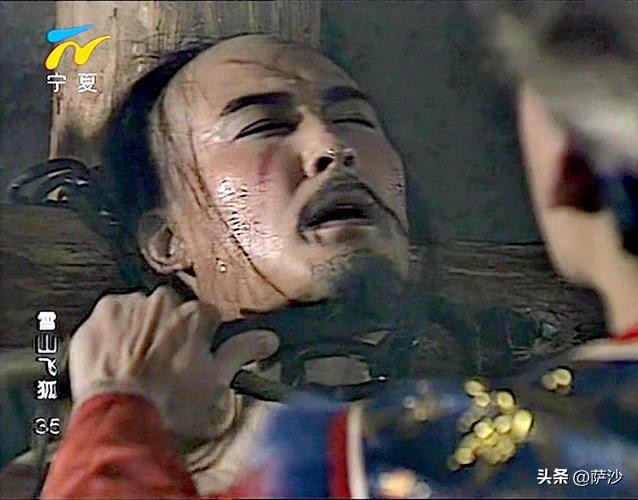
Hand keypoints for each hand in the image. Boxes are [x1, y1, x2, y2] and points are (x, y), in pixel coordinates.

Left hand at [68, 286, 278, 436]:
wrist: (118, 414)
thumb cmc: (168, 402)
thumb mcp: (215, 381)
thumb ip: (242, 351)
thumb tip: (268, 338)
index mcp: (195, 315)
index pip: (206, 317)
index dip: (200, 339)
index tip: (191, 356)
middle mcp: (163, 301)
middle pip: (172, 311)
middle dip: (170, 330)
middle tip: (163, 363)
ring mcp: (129, 305)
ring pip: (141, 311)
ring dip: (141, 329)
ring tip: (137, 364)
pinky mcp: (100, 315)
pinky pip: (112, 317)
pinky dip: (114, 332)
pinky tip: (117, 358)